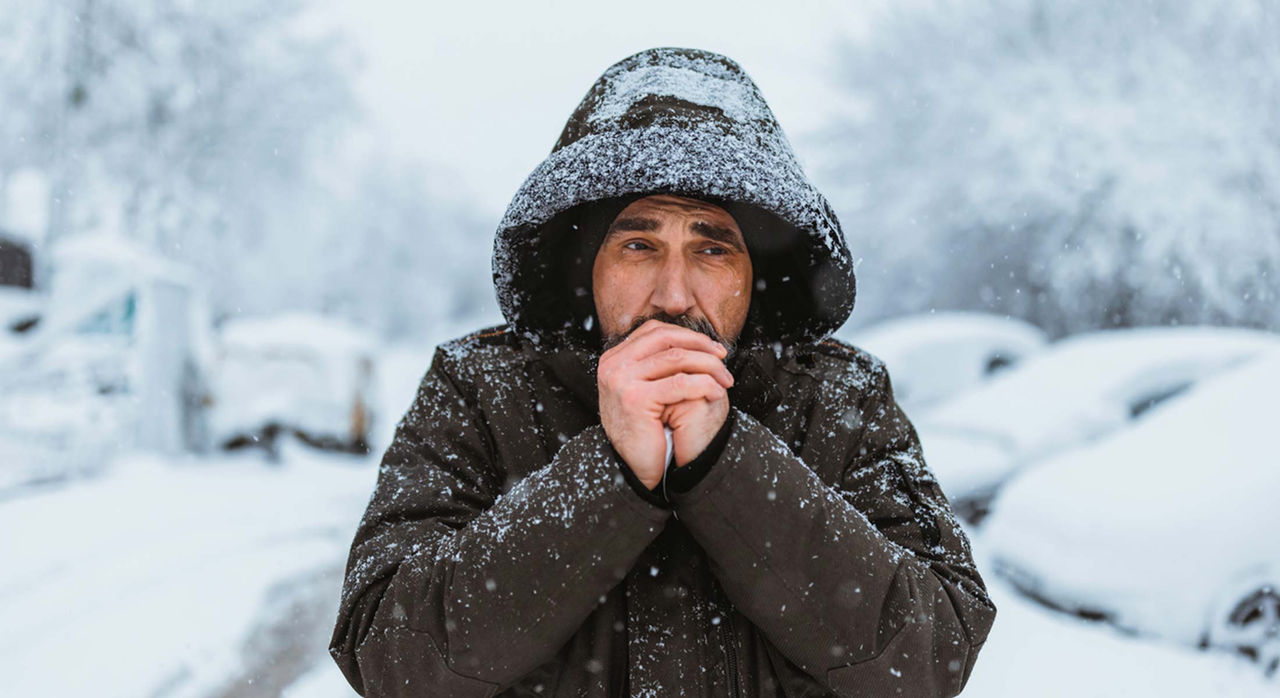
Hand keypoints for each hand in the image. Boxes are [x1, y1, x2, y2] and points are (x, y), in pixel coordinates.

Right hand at [597, 320, 732, 488]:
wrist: (633, 468)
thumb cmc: (644, 431)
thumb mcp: (644, 389)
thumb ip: (655, 364)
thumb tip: (692, 340)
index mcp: (613, 359)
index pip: (655, 331)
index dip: (687, 335)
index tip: (711, 348)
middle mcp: (612, 365)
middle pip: (665, 338)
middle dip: (700, 345)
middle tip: (723, 358)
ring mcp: (620, 380)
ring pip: (676, 358)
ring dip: (708, 366)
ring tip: (725, 379)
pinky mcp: (634, 399)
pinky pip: (680, 383)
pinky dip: (704, 385)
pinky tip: (716, 393)